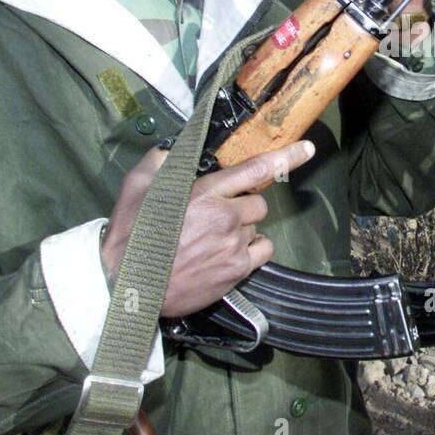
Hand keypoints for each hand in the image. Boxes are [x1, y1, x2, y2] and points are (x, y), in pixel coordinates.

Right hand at [101, 140, 315, 317]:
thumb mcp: (136, 187)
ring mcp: (233, 245)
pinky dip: (251, 250)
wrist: (126, 285)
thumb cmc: (129, 236)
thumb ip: (159, 161)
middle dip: (242, 205)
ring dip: (242, 229)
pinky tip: (227, 253)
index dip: (286, 157)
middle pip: (258, 202)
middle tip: (215, 216)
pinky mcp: (236, 270)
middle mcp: (225, 217)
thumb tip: (173, 149)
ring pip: (257, 227)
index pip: (255, 169)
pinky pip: (262, 252)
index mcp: (204, 192)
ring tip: (212, 239)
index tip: (308, 149)